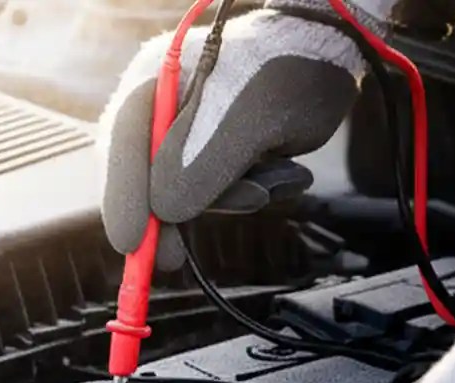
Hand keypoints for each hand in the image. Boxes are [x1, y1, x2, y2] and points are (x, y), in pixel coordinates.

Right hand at [98, 6, 365, 268]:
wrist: (330, 52)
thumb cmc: (294, 69)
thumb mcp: (253, 118)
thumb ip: (206, 163)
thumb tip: (163, 212)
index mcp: (160, 80)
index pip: (124, 142)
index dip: (124, 195)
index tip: (131, 242)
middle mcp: (161, 105)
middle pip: (142, 173)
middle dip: (172, 211)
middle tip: (173, 259)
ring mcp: (182, 128)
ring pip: (179, 188)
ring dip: (225, 199)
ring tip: (268, 184)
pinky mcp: (208, 148)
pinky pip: (210, 187)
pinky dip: (241, 192)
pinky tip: (275, 176)